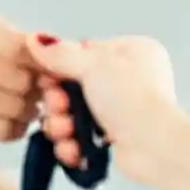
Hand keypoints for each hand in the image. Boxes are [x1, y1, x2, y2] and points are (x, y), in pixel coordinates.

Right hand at [0, 10, 38, 156]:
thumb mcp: (0, 47)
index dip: (42, 66)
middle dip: (34, 92)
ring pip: (16, 106)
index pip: (26, 48)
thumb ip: (32, 48)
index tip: (40, 72)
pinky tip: (3, 124)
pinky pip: (5, 130)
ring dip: (26, 113)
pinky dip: (14, 130)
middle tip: (26, 94)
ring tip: (15, 108)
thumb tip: (62, 48)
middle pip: (22, 79)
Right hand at [24, 35, 176, 182]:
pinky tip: (73, 149)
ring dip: (62, 125)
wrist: (155, 146)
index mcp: (131, 52)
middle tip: (59, 107)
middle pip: (73, 87)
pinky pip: (81, 138)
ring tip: (66, 131)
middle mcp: (128, 79)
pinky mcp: (115, 139)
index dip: (61, 68)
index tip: (49, 80)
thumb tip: (35, 39)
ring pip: (73, 114)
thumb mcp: (94, 64)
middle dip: (58, 102)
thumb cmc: (132, 98)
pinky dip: (73, 145)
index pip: (83, 54)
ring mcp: (121, 110)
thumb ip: (61, 53)